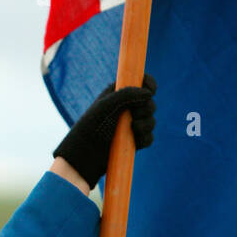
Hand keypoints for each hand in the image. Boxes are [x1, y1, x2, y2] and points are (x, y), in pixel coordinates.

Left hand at [52, 74, 156, 190]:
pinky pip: (149, 138)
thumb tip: (149, 94)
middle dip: (146, 108)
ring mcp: (131, 125)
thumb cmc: (91, 125)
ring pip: (151, 120)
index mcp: (119, 93)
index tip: (150, 89)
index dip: (148, 83)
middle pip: (149, 102)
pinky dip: (144, 138)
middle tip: (135, 114)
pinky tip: (135, 140)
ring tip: (133, 128)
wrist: (85, 154)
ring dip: (146, 124)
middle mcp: (126, 107)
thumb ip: (127, 94)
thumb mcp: (107, 105)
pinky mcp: (134, 141)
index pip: (140, 82)